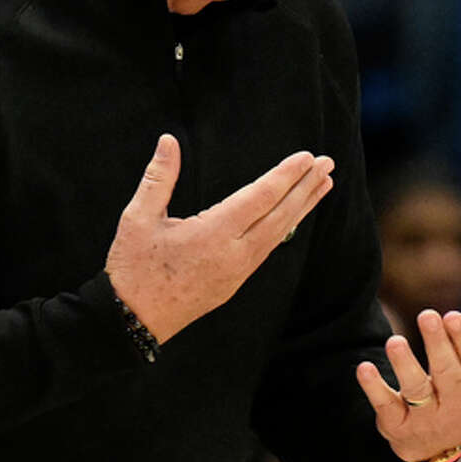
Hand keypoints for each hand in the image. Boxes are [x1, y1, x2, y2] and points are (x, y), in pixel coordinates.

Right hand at [106, 134, 333, 342]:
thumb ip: (159, 178)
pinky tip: (293, 216)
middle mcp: (233, 255)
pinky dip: (285, 227)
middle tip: (328, 164)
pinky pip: (267, 249)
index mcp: (212, 235)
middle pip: (280, 216)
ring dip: (301, 207)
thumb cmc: (133, 268)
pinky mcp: (234, 283)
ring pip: (278, 234)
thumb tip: (169, 140)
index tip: (307, 157)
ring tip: (322, 185)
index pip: (260, 198)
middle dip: (305, 188)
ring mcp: (237, 272)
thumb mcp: (138, 218)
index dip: (286, 176)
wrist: (133, 321)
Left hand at [353, 309, 460, 461]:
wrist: (431, 441)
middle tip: (427, 316)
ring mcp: (424, 416)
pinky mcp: (395, 423)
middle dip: (437, 346)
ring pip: (416, 390)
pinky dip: (373, 388)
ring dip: (405, 365)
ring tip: (393, 341)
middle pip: (446, 374)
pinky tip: (362, 368)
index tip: (454, 316)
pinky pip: (384, 406)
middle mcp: (454, 404)